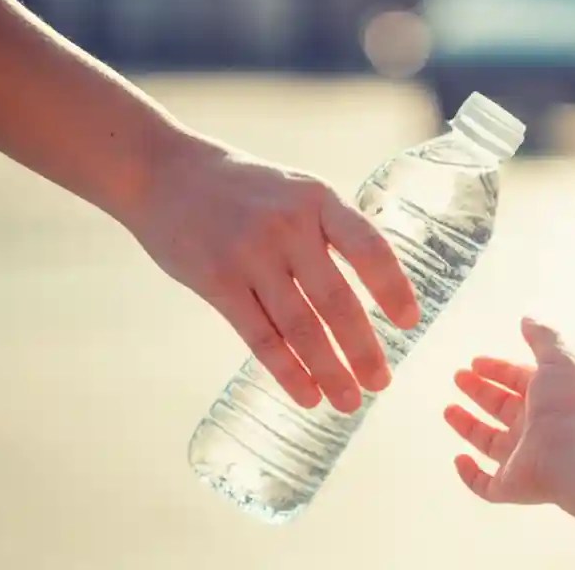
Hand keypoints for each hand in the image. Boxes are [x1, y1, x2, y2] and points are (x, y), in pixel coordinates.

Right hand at [127, 138, 419, 410]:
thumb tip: (380, 283)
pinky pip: (260, 337)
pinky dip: (288, 371)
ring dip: (329, 370)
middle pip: (335, 300)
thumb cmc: (244, 189)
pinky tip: (306, 395)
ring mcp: (250, 255)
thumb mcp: (297, 189)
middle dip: (362, 348)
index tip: (410, 322)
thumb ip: (332, 229)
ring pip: (300, 327)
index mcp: (318, 200)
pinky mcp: (217, 282)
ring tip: (349, 401)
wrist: (164, 173)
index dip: (393, 288)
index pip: (368, 248)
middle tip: (381, 383)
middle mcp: (288, 226)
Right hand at [444, 318, 574, 503]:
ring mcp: (521, 459)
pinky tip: (458, 459)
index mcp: (545, 399)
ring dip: (467, 426)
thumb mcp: (558, 360)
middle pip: (501, 407)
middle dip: (479, 391)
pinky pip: (485, 484)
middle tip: (458, 377)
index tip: (475, 361)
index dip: (497, 369)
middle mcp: (532, 428)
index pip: (517, 381)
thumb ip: (543, 338)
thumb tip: (527, 317)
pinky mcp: (510, 487)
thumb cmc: (566, 406)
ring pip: (489, 442)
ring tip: (448, 409)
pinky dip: (470, 474)